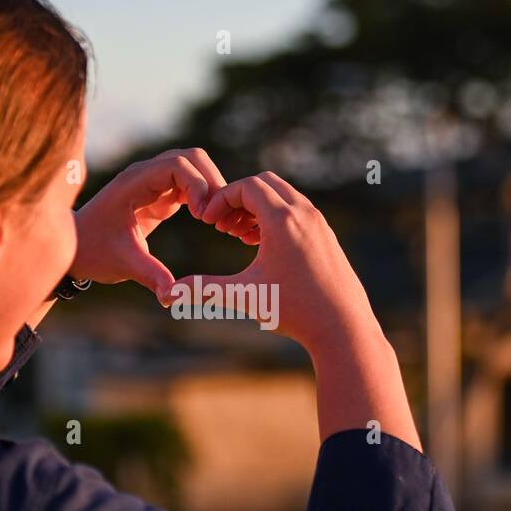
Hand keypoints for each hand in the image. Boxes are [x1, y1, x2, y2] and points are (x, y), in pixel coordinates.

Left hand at [70, 148, 226, 302]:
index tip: (204, 217)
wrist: (76, 248)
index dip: (198, 186)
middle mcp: (144, 175)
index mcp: (133, 183)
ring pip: (194, 168)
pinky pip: (190, 185)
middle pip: (191, 159)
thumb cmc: (93, 252)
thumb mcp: (122, 264)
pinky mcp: (160, 195)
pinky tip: (209, 220)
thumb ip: (150, 275)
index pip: (177, 165)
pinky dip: (204, 197)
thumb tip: (173, 296)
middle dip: (211, 183)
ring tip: (217, 220)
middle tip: (219, 218)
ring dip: (210, 188)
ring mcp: (153, 183)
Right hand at [177, 171, 379, 354]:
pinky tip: (262, 245)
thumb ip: (205, 290)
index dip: (222, 199)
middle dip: (238, 198)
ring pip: (282, 195)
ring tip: (238, 235)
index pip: (246, 187)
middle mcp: (304, 214)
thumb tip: (168, 295)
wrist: (342, 327)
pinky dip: (275, 216)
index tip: (208, 221)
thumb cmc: (294, 311)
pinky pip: (297, 210)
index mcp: (283, 220)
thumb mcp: (245, 296)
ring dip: (257, 207)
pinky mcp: (326, 235)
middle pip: (264, 183)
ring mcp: (318, 222)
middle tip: (222, 225)